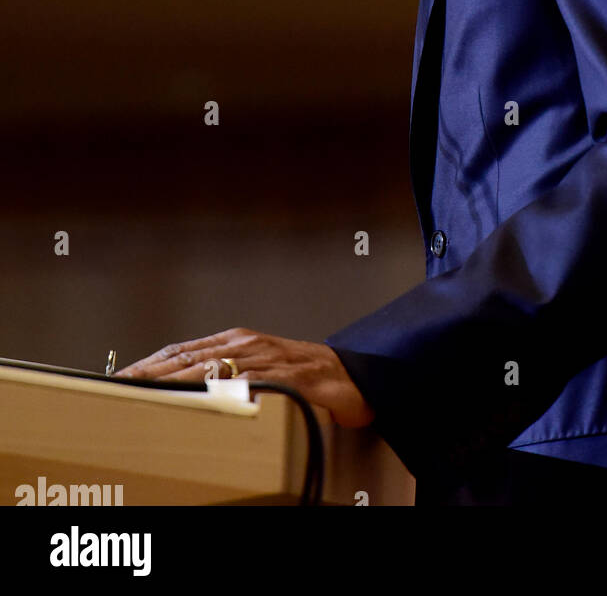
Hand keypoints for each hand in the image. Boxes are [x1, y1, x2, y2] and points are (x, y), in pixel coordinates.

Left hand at [114, 327, 374, 427]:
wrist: (352, 375)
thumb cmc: (304, 376)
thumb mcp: (259, 371)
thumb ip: (226, 376)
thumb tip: (184, 392)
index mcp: (237, 341)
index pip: (181, 350)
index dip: (148, 364)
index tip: (119, 377)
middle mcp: (247, 344)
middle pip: (188, 358)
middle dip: (151, 374)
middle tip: (119, 388)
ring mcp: (267, 359)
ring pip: (212, 368)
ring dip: (177, 382)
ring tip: (148, 394)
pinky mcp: (287, 377)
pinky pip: (251, 384)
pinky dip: (226, 391)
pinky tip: (204, 399)